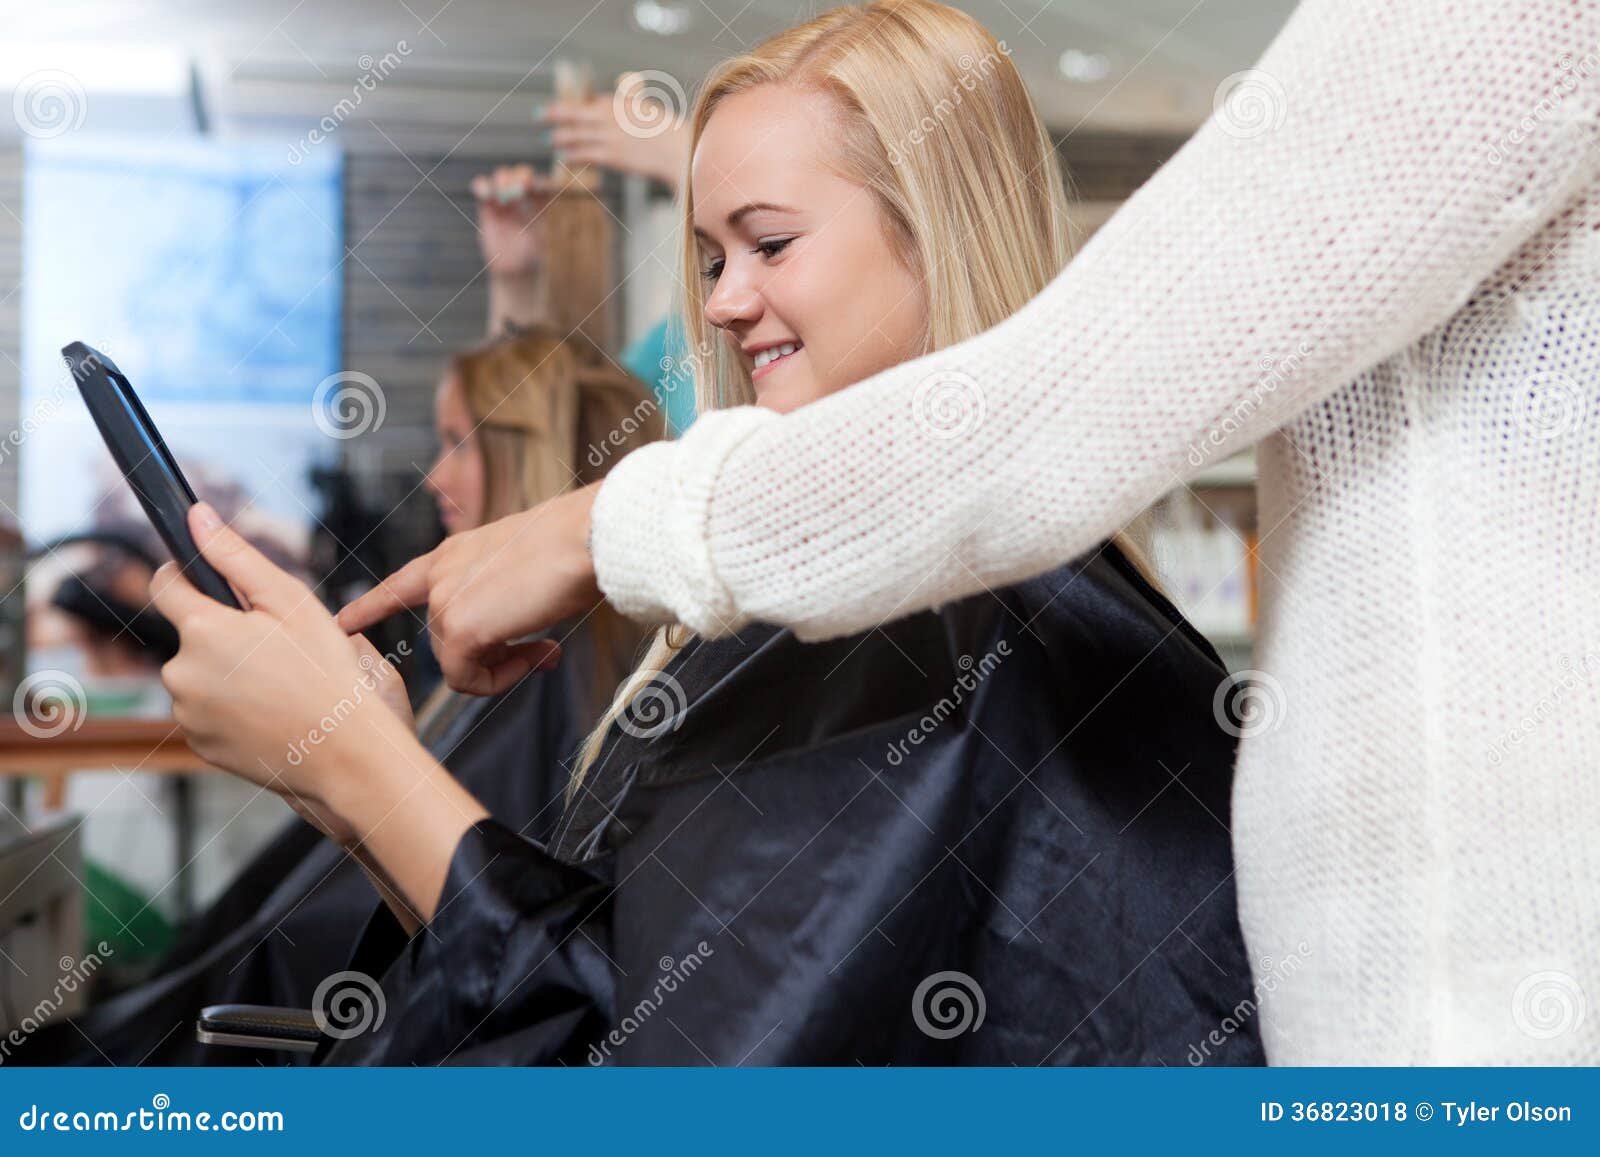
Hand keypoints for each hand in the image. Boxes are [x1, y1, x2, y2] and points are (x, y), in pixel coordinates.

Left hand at [152, 504, 417, 814]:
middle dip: (224, 633)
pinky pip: (206, 712)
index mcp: (202, 630)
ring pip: (199, 675)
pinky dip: (232, 709)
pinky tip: (272, 713)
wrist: (346, 755)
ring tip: (280, 685)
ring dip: (228, 673)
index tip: (217, 584)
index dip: (190, 575)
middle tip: (278, 648)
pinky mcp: (198, 745)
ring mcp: (187, 713)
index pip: (166, 583)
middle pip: (191, 634)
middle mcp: (181, 672)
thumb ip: (236, 556)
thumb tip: (196, 517)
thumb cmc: (328, 676)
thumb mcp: (293, 602)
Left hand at [336, 484, 594, 694]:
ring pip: (457, 663)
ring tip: (546, 650)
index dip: (370, 607)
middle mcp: (442, 572)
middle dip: (491, 656)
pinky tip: (538, 655)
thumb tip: (525, 634)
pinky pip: (467, 680)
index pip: (401, 584)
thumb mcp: (528, 566)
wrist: (588, 536)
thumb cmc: (577, 544)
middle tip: (541, 653)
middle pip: (445, 640)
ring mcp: (445, 599)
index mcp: (457, 552)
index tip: (342, 623)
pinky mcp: (458, 627)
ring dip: (503, 668)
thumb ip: (508, 596)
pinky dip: (501, 681)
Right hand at [471, 164, 557, 277]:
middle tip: (522, 186)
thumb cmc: (535, 256)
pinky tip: (485, 195)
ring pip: (501, 176)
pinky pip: (483, 188)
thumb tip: (554, 192)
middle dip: (519, 176)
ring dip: (502, 179)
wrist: (515, 271)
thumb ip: (547, 216)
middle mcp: (524, 198)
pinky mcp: (488, 207)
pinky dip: (482, 186)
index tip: (535, 187)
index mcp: (542, 202)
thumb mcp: (546, 236)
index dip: (537, 180)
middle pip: (520, 174)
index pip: (540, 181)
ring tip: (504, 194)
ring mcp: (505, 201)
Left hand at [538, 76, 689, 191]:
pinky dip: (573, 156)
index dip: (577, 106)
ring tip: (548, 139)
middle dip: (556, 114)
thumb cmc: (668, 133)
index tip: (563, 108)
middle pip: (576, 114)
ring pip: (577, 135)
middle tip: (539, 115)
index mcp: (620, 106)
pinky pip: (587, 155)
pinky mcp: (613, 157)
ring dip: (561, 136)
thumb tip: (606, 101)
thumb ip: (625, 106)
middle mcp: (611, 119)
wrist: (679, 151)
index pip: (593, 103)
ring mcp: (610, 138)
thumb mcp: (647, 111)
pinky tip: (564, 158)